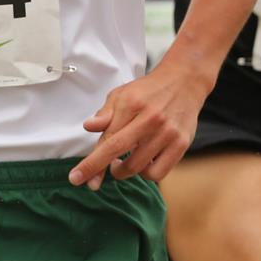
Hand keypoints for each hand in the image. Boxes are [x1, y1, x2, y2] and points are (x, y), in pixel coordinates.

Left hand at [72, 61, 210, 191]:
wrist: (184, 82)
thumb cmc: (149, 91)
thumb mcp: (122, 94)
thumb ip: (105, 113)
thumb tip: (88, 127)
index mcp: (132, 105)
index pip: (107, 139)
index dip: (90, 163)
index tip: (76, 178)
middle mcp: (150, 119)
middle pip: (119, 153)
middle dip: (100, 172)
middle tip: (95, 178)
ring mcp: (167, 133)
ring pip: (138, 168)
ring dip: (123, 172)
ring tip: (120, 164)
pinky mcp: (181, 144)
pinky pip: (158, 173)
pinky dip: (145, 174)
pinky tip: (142, 164)